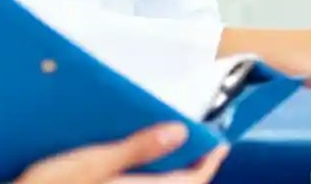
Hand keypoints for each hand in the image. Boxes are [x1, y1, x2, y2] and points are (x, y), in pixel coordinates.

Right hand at [16, 122, 228, 183]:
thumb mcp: (90, 163)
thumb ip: (137, 149)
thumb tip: (180, 131)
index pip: (193, 180)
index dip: (209, 159)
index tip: (219, 139)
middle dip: (189, 167)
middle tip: (193, 138)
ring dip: (166, 172)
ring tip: (164, 145)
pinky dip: (143, 178)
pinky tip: (129, 164)